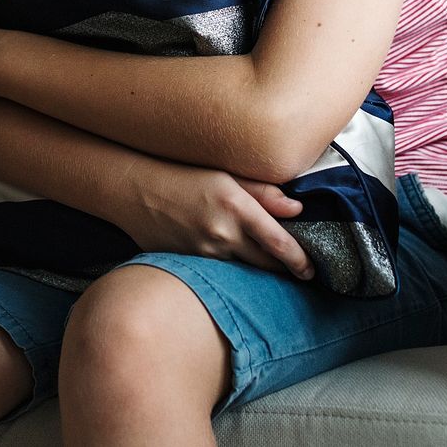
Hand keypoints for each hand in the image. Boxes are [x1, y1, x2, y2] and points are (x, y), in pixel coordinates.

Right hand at [117, 158, 314, 281]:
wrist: (134, 189)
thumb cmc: (184, 173)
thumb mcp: (227, 173)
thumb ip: (264, 192)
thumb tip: (297, 209)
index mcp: (237, 207)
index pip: (279, 243)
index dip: (299, 260)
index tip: (312, 269)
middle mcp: (222, 234)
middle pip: (265, 264)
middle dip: (285, 270)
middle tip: (303, 273)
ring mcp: (204, 253)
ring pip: (244, 270)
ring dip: (260, 271)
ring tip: (276, 270)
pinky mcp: (188, 263)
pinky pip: (220, 272)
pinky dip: (233, 270)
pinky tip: (240, 265)